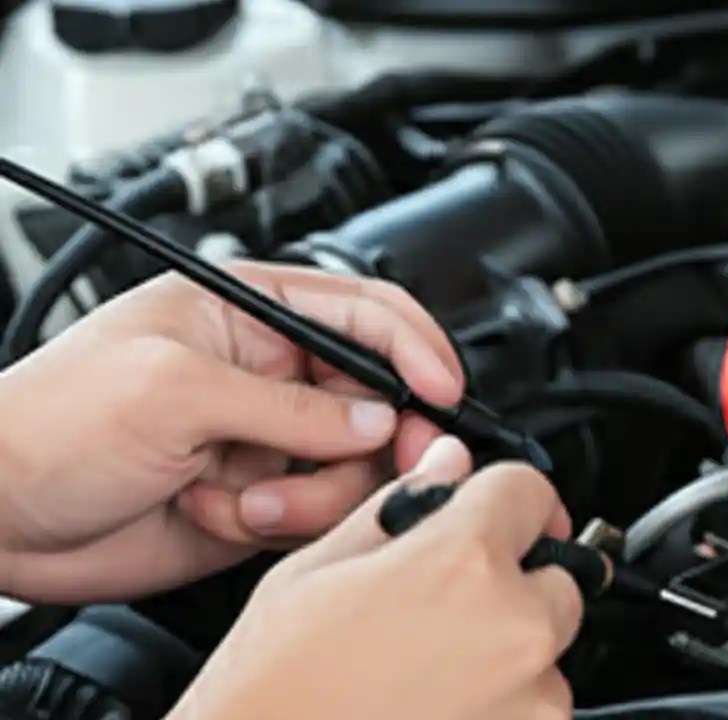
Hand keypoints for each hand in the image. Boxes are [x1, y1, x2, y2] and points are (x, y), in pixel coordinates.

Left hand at [0, 261, 463, 602]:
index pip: (362, 312)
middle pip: (377, 397)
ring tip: (247, 500)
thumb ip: (289, 407)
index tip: (443, 389)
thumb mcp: (174, 389)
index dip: (415, 348)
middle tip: (395, 463)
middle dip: (386, 435)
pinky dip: (285, 525)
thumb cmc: (48, 422)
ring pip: (356, 466)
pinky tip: (223, 515)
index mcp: (247, 314)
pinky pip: (320, 515)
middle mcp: (267, 375)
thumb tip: (378, 420)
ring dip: (315, 492)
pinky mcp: (260, 500)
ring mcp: (267, 441)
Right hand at [170, 438, 580, 719]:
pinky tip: (436, 704)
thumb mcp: (316, 570)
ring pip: (549, 646)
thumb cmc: (270, 688)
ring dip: (509, 646)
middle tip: (446, 602)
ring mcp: (530, 700)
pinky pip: (536, 705)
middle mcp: (514, 628)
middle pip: (558, 572)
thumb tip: (446, 465)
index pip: (529, 488)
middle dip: (515, 575)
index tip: (491, 512)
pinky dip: (504, 702)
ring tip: (429, 666)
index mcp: (463, 562)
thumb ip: (401, 505)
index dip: (500, 495)